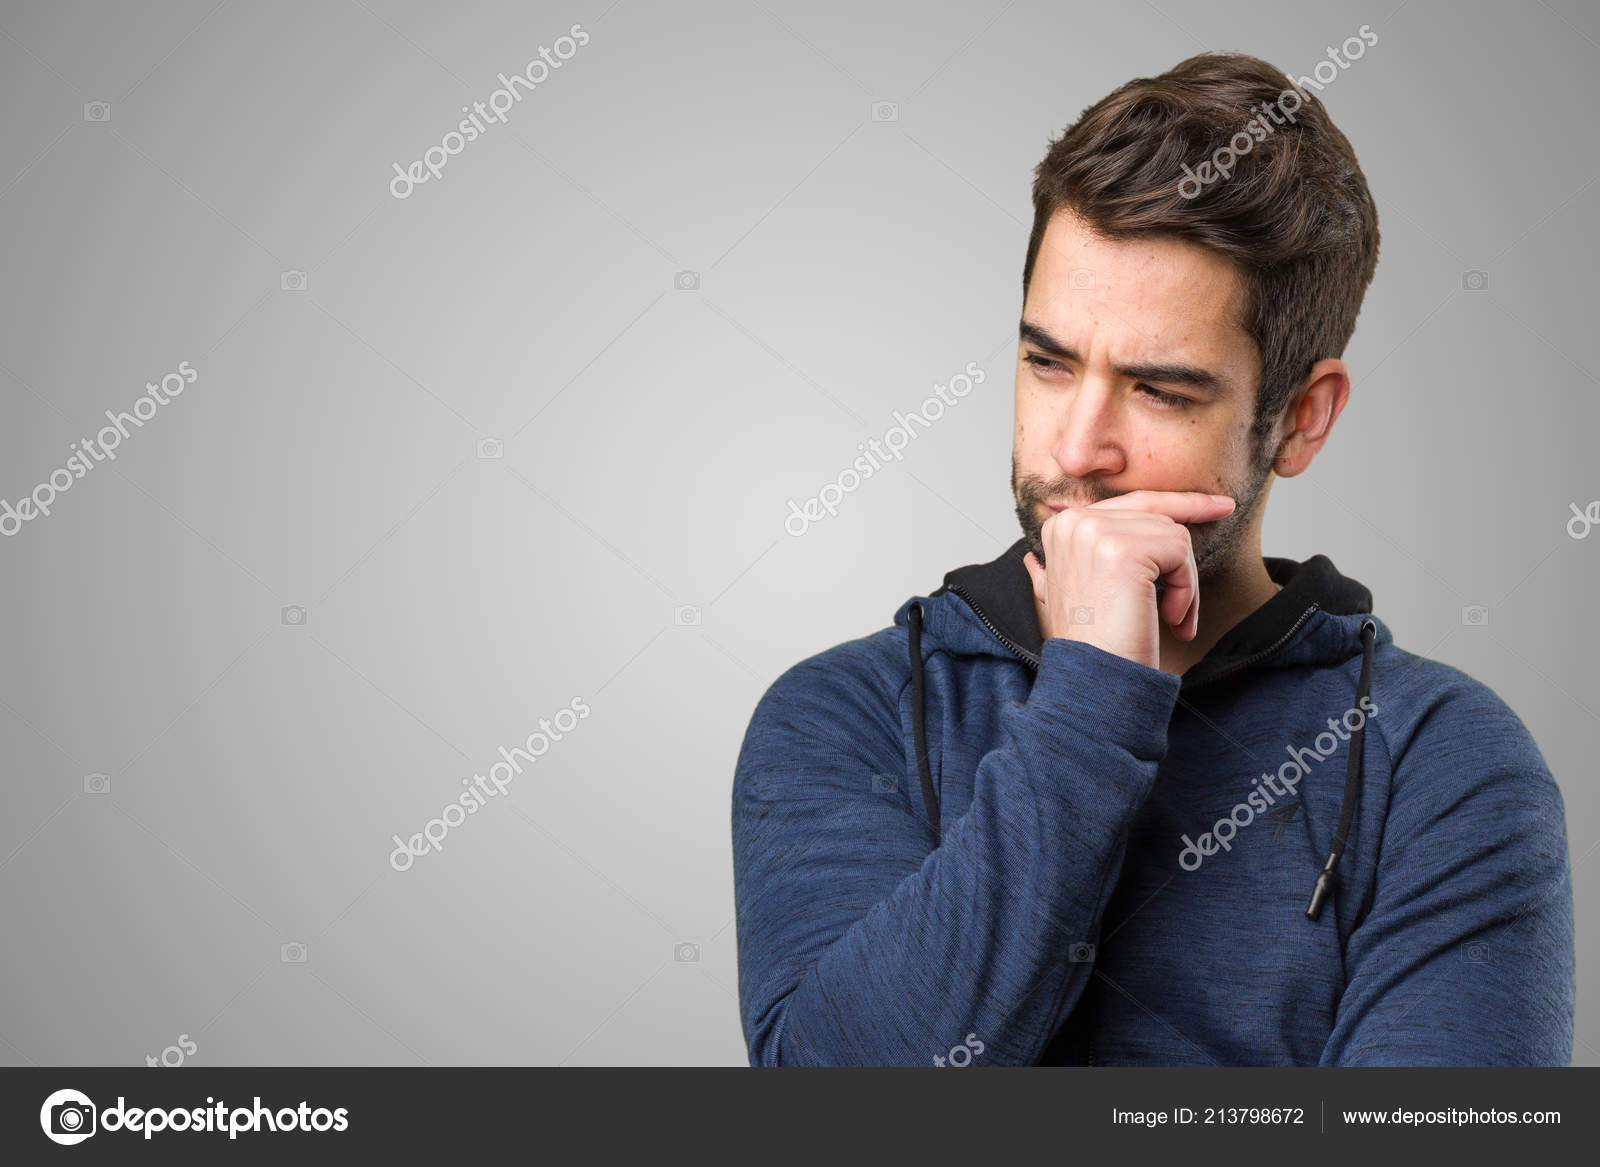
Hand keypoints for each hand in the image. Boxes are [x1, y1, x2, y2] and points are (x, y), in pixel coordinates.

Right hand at [1022, 490, 1235, 669]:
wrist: (1095, 681)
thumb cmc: (1094, 643)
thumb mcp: (1072, 591)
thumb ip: (1069, 559)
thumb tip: (1044, 545)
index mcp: (1062, 526)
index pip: (1134, 502)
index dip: (1180, 504)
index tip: (1221, 506)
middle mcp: (1074, 521)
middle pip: (1159, 517)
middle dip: (1179, 567)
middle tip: (1179, 614)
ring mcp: (1095, 532)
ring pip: (1174, 535)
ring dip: (1182, 584)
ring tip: (1168, 620)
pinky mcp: (1123, 550)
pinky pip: (1181, 552)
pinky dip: (1185, 589)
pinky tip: (1168, 619)